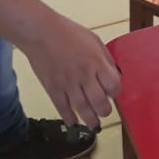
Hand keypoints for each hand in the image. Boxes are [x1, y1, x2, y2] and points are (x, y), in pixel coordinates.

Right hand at [21, 13, 120, 128]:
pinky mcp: (53, 89)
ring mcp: (67, 84)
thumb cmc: (69, 33)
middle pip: (99, 102)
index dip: (116, 91)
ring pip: (82, 109)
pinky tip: (74, 122)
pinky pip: (62, 108)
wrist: (42, 33)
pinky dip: (69, 118)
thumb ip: (106, 59)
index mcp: (96, 62)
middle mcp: (84, 75)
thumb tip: (115, 74)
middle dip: (105, 110)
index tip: (114, 92)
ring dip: (91, 120)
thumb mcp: (95, 41)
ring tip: (95, 125)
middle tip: (105, 111)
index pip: (113, 85)